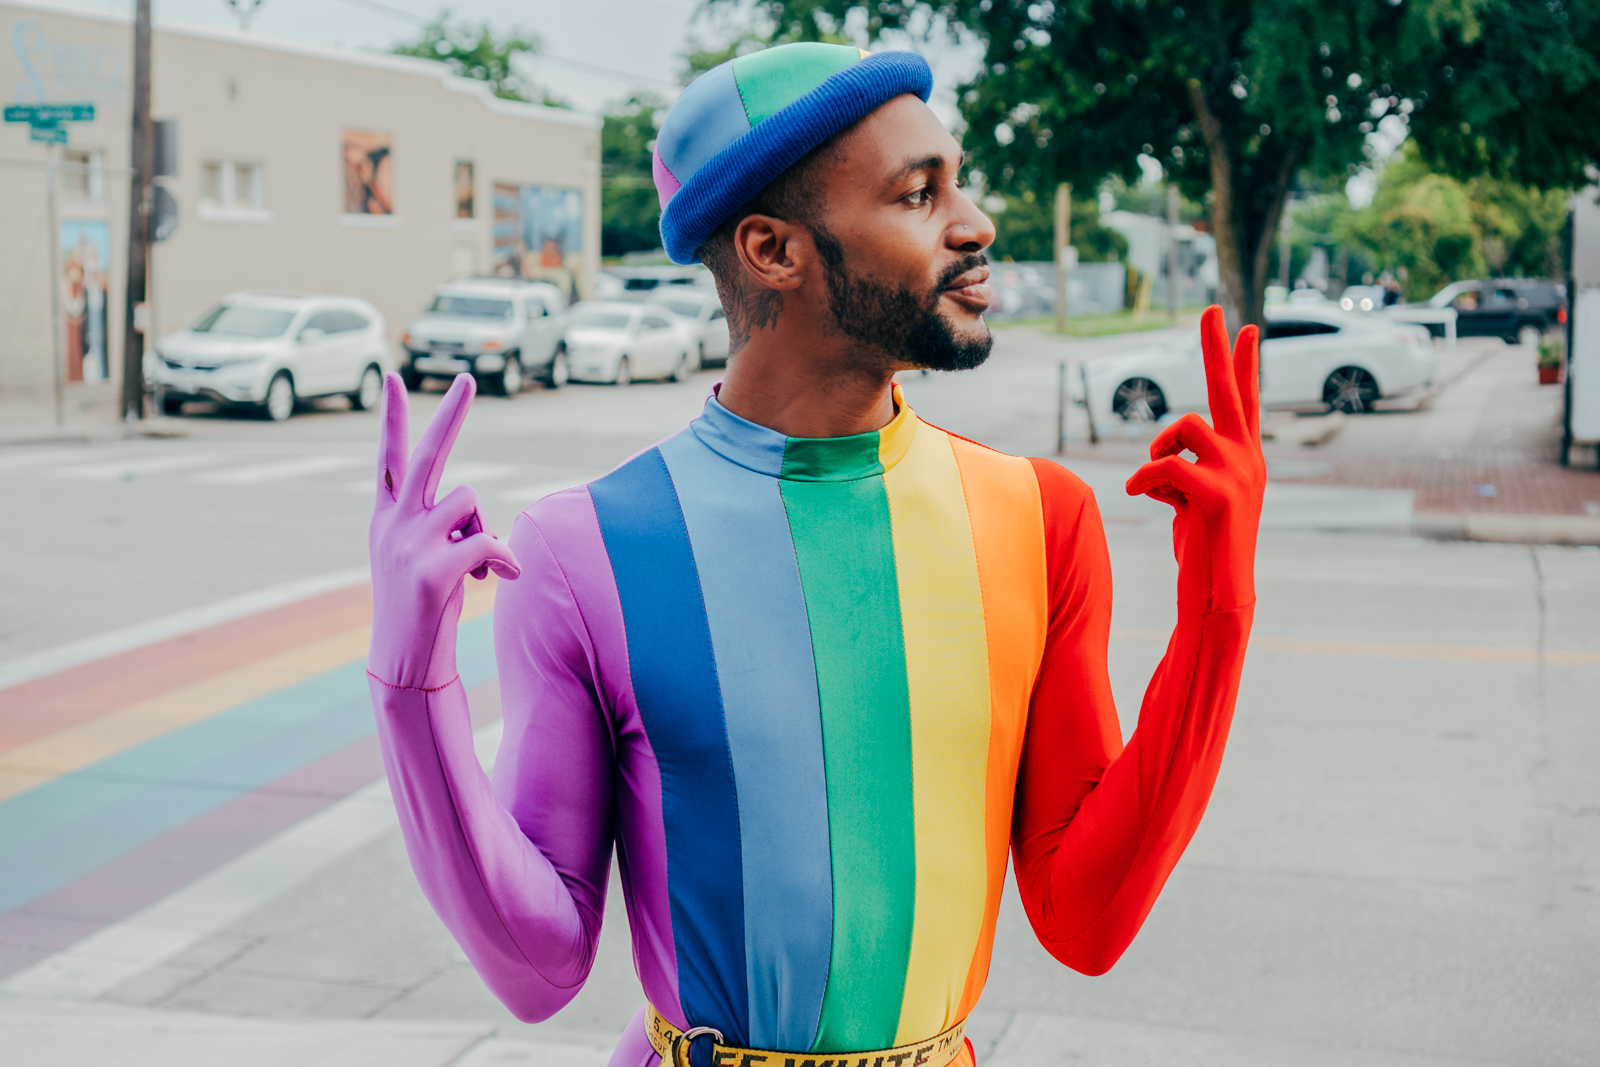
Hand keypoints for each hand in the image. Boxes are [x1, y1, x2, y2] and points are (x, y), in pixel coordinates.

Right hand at [369, 373, 519, 689]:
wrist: (405, 664)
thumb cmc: (422, 609)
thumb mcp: (419, 558)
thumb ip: (437, 525)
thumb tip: (472, 510)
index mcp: (386, 517)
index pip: (389, 458)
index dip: (393, 418)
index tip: (392, 378)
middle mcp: (393, 523)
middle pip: (427, 454)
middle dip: (450, 413)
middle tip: (466, 378)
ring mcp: (410, 544)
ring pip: (470, 501)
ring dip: (486, 528)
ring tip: (480, 564)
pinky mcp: (433, 571)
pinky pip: (489, 542)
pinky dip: (504, 558)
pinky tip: (502, 579)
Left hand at [1125, 306, 1264, 613]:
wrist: (1219, 596)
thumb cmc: (1202, 551)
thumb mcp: (1193, 502)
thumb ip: (1187, 471)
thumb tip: (1162, 457)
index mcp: (1245, 457)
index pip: (1246, 400)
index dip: (1244, 364)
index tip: (1246, 327)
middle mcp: (1249, 458)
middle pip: (1228, 390)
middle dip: (1215, 349)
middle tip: (1209, 309)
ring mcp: (1239, 473)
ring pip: (1183, 426)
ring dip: (1157, 447)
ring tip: (1153, 480)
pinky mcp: (1219, 494)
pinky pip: (1163, 465)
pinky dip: (1142, 479)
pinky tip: (1140, 497)